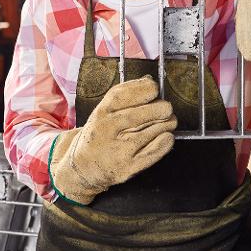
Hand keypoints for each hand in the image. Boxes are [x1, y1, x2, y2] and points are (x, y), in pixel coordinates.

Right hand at [49, 76, 176, 203]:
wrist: (83, 169)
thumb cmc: (98, 137)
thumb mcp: (102, 113)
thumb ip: (124, 96)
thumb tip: (149, 80)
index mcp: (101, 113)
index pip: (125, 94)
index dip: (145, 89)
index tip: (154, 89)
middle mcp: (109, 130)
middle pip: (145, 112)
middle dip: (162, 108)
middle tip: (165, 109)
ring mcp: (119, 150)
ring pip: (157, 129)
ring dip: (168, 123)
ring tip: (166, 122)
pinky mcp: (130, 167)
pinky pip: (158, 149)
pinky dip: (167, 140)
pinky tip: (165, 136)